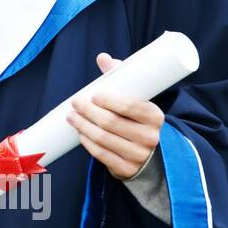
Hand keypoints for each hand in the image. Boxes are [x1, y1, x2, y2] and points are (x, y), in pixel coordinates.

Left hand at [66, 52, 164, 179]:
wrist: (156, 154)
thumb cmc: (140, 120)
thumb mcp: (139, 99)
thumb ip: (122, 78)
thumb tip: (103, 57)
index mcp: (155, 117)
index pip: (130, 107)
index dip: (109, 101)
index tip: (93, 95)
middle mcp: (151, 137)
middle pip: (111, 123)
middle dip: (89, 111)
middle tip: (75, 103)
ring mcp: (139, 156)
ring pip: (103, 139)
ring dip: (83, 127)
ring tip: (71, 117)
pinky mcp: (127, 169)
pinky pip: (102, 155)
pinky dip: (88, 143)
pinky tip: (81, 133)